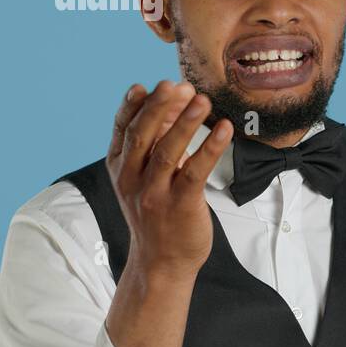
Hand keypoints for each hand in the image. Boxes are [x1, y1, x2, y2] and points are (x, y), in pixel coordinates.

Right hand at [106, 80, 232, 280]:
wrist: (161, 262)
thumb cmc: (157, 214)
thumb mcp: (147, 177)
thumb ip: (158, 142)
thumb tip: (174, 103)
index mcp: (121, 168)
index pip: (122, 130)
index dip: (132, 106)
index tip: (144, 85)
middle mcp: (132, 179)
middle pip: (141, 136)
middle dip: (157, 107)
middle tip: (174, 84)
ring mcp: (154, 194)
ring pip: (167, 151)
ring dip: (185, 123)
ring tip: (202, 99)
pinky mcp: (180, 205)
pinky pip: (195, 172)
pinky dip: (210, 148)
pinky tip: (225, 129)